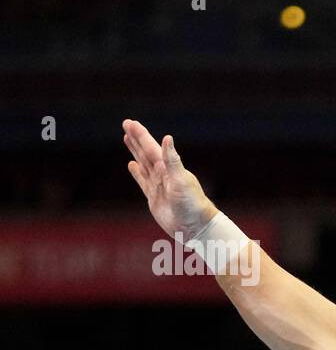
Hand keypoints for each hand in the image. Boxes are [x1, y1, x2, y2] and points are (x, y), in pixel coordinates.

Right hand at [122, 119, 216, 241]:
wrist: (195, 227)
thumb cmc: (192, 203)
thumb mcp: (181, 179)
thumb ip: (172, 160)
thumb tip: (167, 138)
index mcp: (168, 167)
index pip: (151, 147)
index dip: (140, 135)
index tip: (130, 123)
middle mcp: (163, 173)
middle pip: (145, 152)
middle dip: (135, 139)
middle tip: (126, 124)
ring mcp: (158, 185)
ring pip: (143, 163)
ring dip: (135, 151)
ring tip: (126, 139)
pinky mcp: (154, 197)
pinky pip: (143, 180)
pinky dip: (137, 172)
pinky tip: (132, 165)